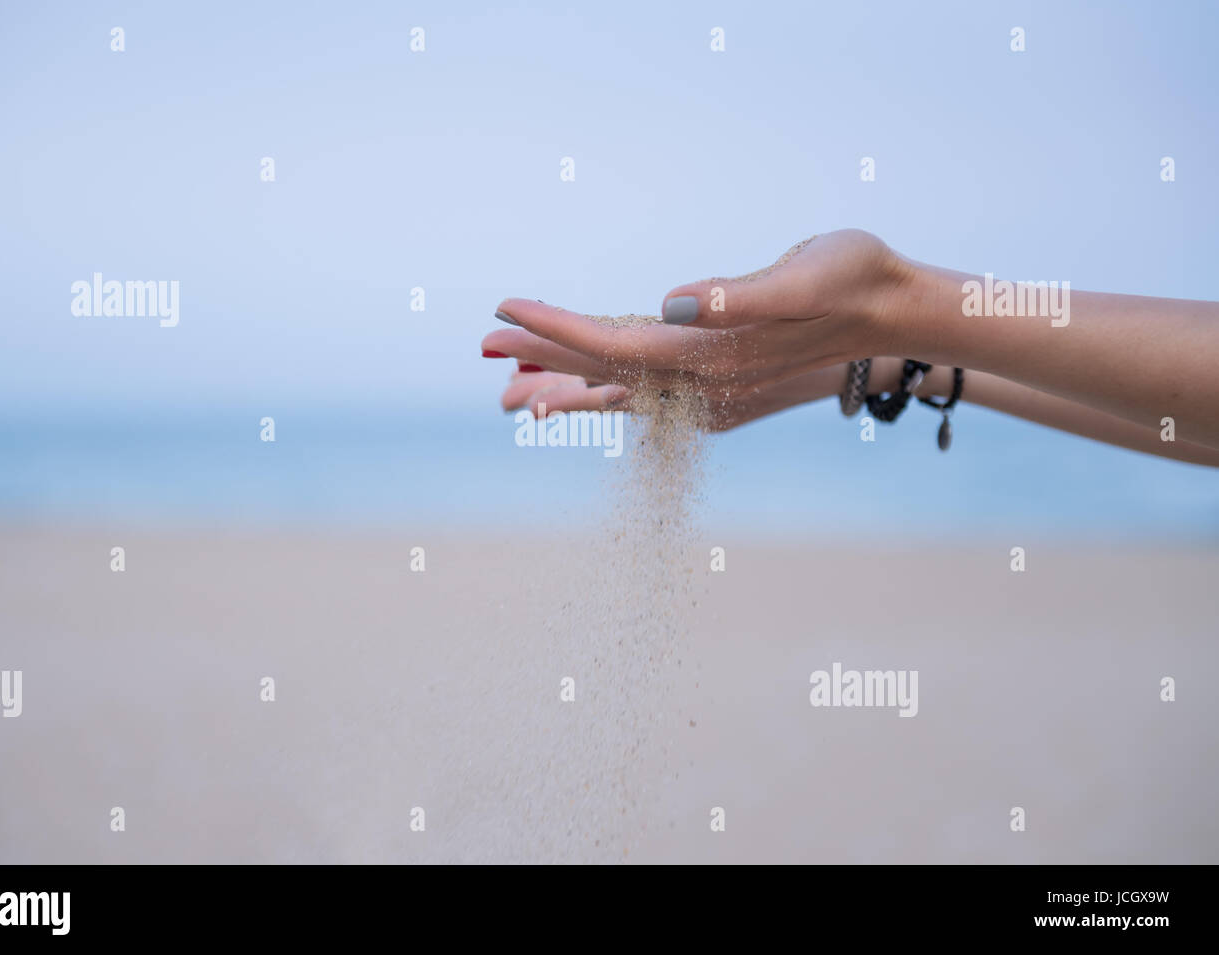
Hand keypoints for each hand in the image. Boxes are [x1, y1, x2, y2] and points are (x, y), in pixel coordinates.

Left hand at [481, 230, 908, 425]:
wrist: (895, 324)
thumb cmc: (855, 280)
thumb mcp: (809, 273)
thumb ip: (741, 296)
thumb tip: (675, 303)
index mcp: (716, 352)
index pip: (617, 345)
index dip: (558, 329)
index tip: (505, 312)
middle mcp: (706, 384)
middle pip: (606, 374)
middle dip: (542, 361)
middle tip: (481, 350)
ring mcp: (713, 397)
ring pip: (623, 395)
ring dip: (566, 388)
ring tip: (512, 390)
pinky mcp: (720, 395)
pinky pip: (648, 397)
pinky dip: (607, 394)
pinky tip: (586, 394)